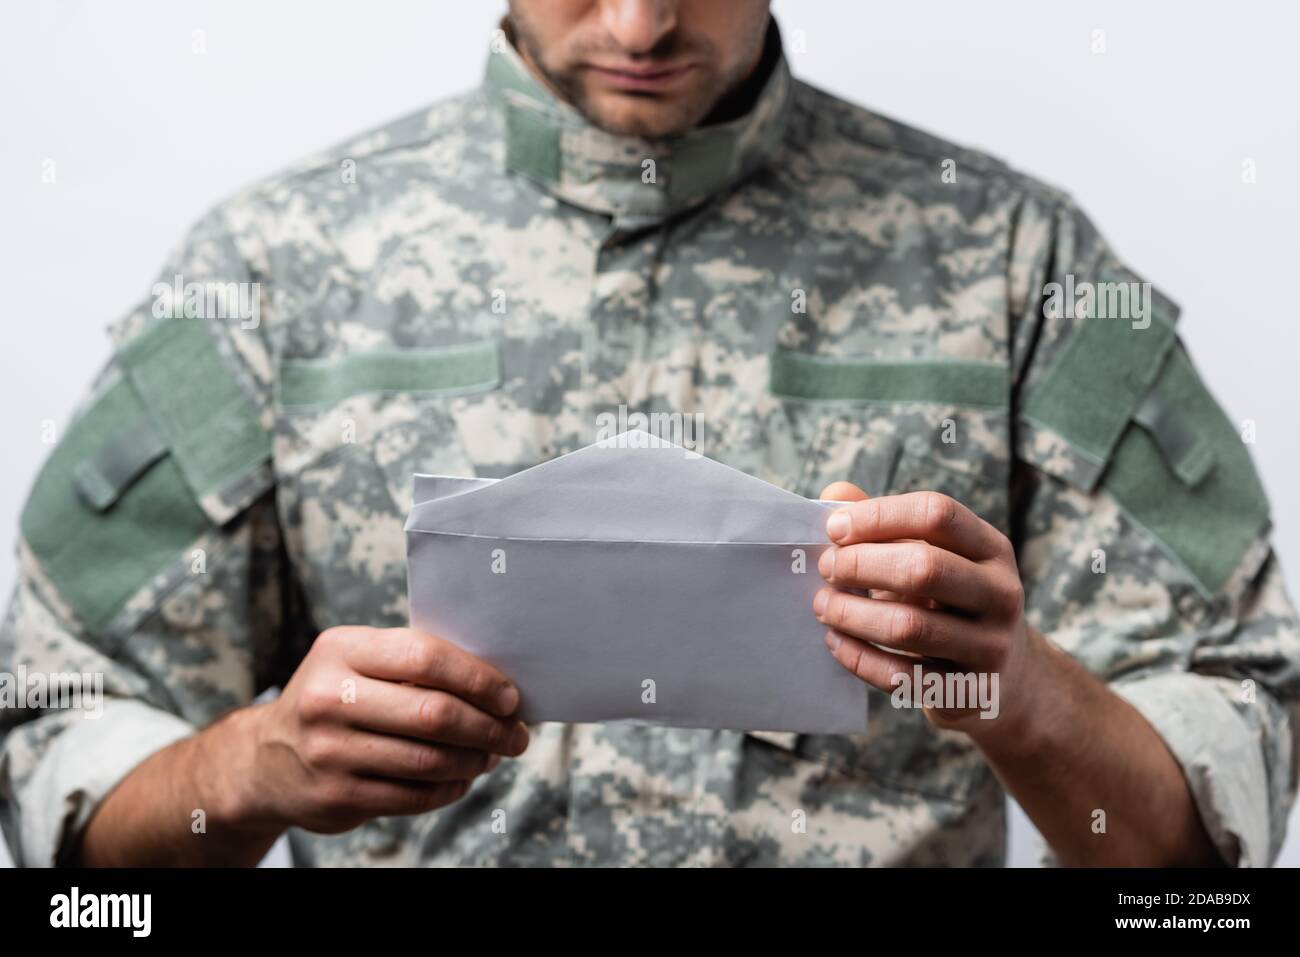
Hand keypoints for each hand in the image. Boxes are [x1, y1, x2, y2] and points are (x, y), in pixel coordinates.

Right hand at [233, 626, 528, 834]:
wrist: (265, 760)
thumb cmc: (335, 700)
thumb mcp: (356, 663)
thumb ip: (413, 664)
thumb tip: (495, 685)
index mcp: (340, 650)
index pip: (425, 656)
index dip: (478, 678)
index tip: (510, 696)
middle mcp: (329, 698)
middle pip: (433, 713)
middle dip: (488, 726)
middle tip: (516, 734)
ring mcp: (329, 751)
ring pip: (429, 759)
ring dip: (475, 760)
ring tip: (493, 755)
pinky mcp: (337, 796)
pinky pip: (414, 796)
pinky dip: (450, 788)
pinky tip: (462, 778)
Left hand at [812, 483, 1046, 739]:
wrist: (1006, 679)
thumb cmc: (951, 602)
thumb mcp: (932, 557)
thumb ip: (885, 525)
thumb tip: (833, 495)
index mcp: (991, 549)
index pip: (936, 514)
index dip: (879, 515)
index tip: (835, 528)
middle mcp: (1000, 594)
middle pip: (924, 568)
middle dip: (861, 565)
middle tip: (826, 568)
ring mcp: (989, 646)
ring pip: (909, 627)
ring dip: (853, 614)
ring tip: (823, 605)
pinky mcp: (968, 692)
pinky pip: (902, 676)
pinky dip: (859, 658)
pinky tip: (836, 641)